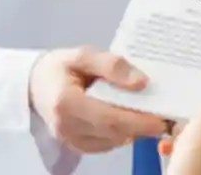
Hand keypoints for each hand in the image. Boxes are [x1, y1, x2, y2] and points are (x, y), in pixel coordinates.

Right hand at [29, 47, 167, 152]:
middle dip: (142, 127)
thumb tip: (141, 82)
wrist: (34, 84)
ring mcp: (69, 139)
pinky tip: (130, 119)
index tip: (162, 118)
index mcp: (66, 102)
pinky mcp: (75, 145)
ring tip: (151, 115)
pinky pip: (105, 144)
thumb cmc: (60, 66)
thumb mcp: (83, 54)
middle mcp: (66, 126)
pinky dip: (121, 134)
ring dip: (134, 131)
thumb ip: (112, 65)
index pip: (109, 118)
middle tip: (166, 116)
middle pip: (113, 133)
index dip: (138, 121)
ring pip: (112, 141)